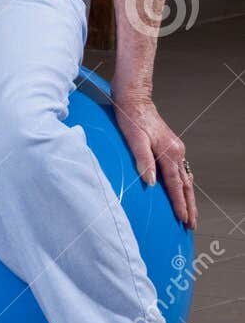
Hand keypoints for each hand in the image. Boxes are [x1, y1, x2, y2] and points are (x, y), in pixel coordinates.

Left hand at [112, 85, 195, 229]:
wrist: (135, 98)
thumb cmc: (131, 117)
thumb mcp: (134, 138)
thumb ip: (142, 160)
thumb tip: (151, 182)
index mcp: (169, 152)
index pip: (175, 184)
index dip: (179, 204)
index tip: (184, 220)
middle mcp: (177, 152)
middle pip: (186, 185)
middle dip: (190, 206)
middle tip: (192, 225)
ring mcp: (176, 149)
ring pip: (185, 179)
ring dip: (188, 197)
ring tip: (190, 214)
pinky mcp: (171, 147)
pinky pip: (181, 171)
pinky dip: (184, 185)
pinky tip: (182, 191)